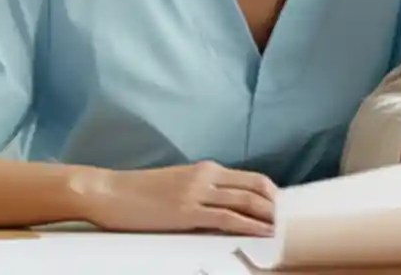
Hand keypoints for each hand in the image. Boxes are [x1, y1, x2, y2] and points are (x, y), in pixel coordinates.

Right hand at [79, 161, 276, 235]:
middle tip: (292, 219)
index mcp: (205, 169)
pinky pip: (226, 218)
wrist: (108, 192)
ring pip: (245, 201)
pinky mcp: (186, 211)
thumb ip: (201, 191)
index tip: (284, 207)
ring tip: (284, 228)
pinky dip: (249, 225)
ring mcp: (196, 193)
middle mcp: (206, 176)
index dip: (271, 193)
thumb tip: (222, 206)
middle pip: (254, 187)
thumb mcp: (177, 184)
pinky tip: (262, 232)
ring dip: (268, 216)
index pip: (250, 178)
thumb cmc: (137, 192)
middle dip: (276, 205)